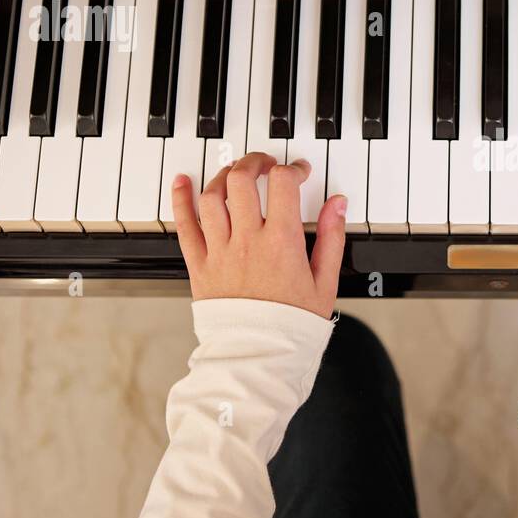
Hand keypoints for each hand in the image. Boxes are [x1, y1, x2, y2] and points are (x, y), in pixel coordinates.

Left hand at [171, 152, 346, 319]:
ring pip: (213, 195)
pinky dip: (180, 198)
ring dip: (224, 175)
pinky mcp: (200, 265)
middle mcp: (248, 241)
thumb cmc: (292, 324)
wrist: (260, 355)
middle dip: (255, 162)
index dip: (293, 169)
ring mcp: (220, 251)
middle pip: (243, 179)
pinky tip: (182, 181)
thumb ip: (332, 237)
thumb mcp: (325, 281)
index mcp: (282, 243)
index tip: (299, 172)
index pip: (283, 184)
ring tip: (235, 173)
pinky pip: (184, 224)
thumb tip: (337, 205)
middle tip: (265, 164)